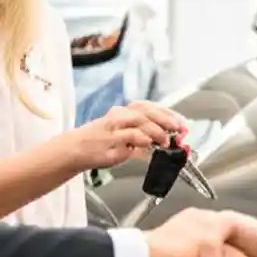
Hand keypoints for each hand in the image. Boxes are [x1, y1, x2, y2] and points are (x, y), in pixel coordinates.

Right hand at [63, 101, 185, 171]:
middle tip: (179, 128)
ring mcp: (115, 128)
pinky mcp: (111, 141)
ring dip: (156, 130)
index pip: (149, 107)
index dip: (167, 113)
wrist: (76, 149)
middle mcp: (119, 116)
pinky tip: (150, 144)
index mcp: (123, 112)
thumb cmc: (100, 142)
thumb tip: (166, 140)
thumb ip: (143, 136)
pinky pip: (130, 137)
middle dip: (165, 119)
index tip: (180, 121)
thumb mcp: (123, 136)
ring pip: (139, 121)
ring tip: (166, 140)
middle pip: (146, 111)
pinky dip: (143, 139)